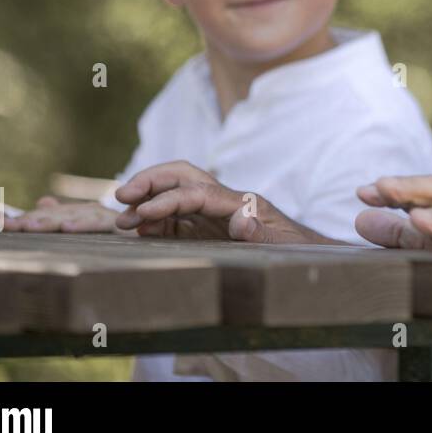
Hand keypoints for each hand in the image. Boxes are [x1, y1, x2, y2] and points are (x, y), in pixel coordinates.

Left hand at [4, 197, 120, 232]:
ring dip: (49, 221)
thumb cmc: (122, 238)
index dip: (22, 221)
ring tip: (27, 227)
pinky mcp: (121, 225)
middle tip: (4, 227)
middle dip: (29, 220)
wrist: (160, 230)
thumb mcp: (90, 226)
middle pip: (56, 215)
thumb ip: (65, 215)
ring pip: (73, 217)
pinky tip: (67, 228)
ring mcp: (105, 218)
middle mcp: (91, 213)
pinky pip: (100, 224)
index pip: (46, 217)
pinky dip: (84, 224)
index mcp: (80, 216)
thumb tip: (43, 201)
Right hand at [113, 160, 320, 243]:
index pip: (199, 193)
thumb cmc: (299, 250)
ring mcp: (215, 214)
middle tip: (120, 196)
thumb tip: (242, 218)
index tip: (141, 214)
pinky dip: (154, 221)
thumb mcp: (285, 247)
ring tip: (121, 221)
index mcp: (243, 202)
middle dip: (151, 181)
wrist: (311, 256)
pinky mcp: (207, 229)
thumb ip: (262, 233)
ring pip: (175, 194)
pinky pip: (176, 219)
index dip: (168, 201)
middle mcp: (226, 202)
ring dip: (147, 201)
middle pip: (184, 177)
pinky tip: (137, 231)